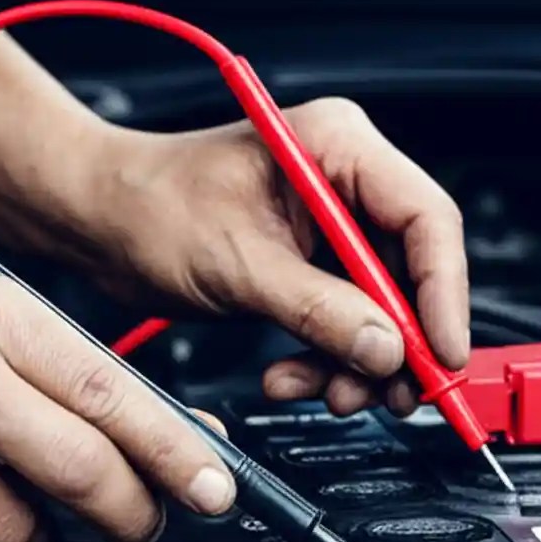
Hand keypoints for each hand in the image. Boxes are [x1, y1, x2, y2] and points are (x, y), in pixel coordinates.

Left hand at [65, 97, 469, 416]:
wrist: (97, 222)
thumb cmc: (148, 206)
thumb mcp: (238, 263)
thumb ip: (317, 308)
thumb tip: (386, 349)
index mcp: (338, 147)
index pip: (426, 218)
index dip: (442, 293)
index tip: (438, 353)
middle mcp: (345, 181)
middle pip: (413, 270)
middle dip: (399, 341)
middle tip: (394, 394)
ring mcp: (331, 226)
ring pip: (382, 308)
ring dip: (360, 362)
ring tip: (330, 394)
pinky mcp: (313, 265)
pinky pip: (346, 322)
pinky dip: (328, 359)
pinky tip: (294, 378)